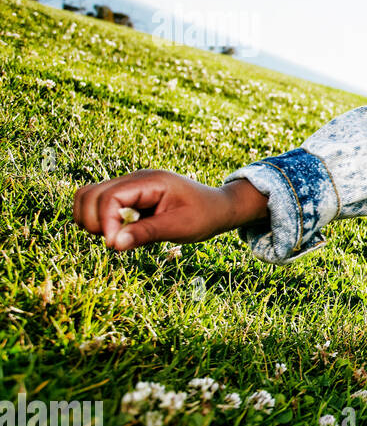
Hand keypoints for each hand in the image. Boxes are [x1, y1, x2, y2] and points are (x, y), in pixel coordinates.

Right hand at [72, 170, 244, 252]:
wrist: (218, 207)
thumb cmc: (204, 215)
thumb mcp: (180, 227)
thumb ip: (147, 233)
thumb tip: (113, 244)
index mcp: (149, 182)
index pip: (108, 196)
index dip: (105, 222)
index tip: (116, 245)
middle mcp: (134, 180)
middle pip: (88, 194)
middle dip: (94, 221)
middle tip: (117, 241)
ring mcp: (129, 187)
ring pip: (88, 198)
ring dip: (94, 221)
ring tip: (120, 236)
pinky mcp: (128, 197)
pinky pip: (100, 206)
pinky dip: (102, 222)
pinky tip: (124, 232)